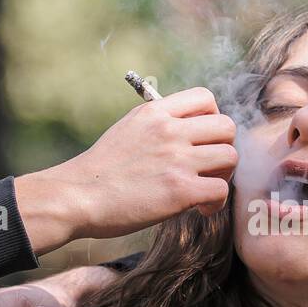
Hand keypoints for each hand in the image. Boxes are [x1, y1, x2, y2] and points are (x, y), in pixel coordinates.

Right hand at [14, 87, 236, 253]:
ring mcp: (176, 160)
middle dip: (223, 147)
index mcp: (155, 112)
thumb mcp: (127, 129)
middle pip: (227, 126)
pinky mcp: (180, 190)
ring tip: (205, 189)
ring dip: (224, 176)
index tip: (202, 140)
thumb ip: (158, 124)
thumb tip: (187, 130)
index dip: (212, 118)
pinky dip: (216, 203)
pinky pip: (221, 190)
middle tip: (209, 168)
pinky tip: (200, 209)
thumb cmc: (99, 170)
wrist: (76, 196)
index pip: (205, 97)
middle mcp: (169, 130)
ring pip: (231, 156)